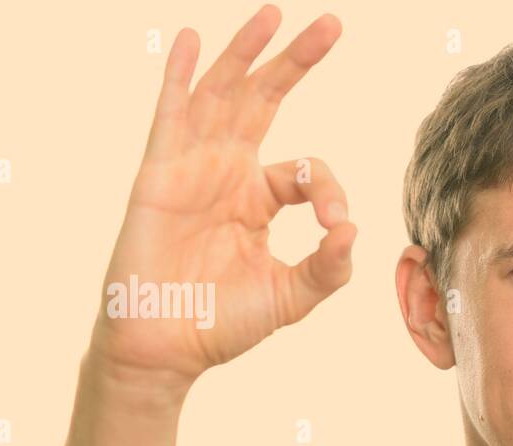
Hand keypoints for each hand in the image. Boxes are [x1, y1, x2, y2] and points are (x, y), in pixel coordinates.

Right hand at [89, 5, 355, 387]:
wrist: (168, 347)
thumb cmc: (223, 324)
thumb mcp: (290, 296)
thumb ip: (328, 268)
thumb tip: (353, 229)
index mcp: (258, 199)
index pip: (305, 170)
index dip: (327, 190)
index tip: (334, 223)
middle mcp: (226, 173)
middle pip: (264, 102)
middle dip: (296, 62)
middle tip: (331, 24)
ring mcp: (192, 169)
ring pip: (221, 95)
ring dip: (246, 52)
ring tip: (273, 14)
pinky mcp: (159, 175)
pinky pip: (170, 116)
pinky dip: (178, 76)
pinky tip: (190, 39)